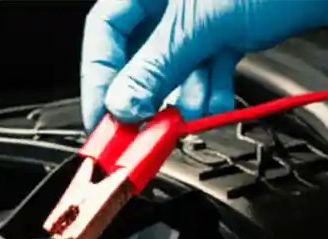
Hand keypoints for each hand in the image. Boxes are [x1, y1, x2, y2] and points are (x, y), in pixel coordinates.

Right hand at [80, 0, 327, 130]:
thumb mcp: (201, 26)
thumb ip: (156, 67)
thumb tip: (123, 105)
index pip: (104, 33)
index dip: (98, 79)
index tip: (103, 121)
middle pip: (138, 54)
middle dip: (144, 96)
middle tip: (138, 135)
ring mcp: (200, 13)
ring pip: (173, 67)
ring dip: (178, 101)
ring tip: (184, 123)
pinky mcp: (228, 29)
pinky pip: (204, 69)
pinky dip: (207, 92)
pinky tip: (214, 107)